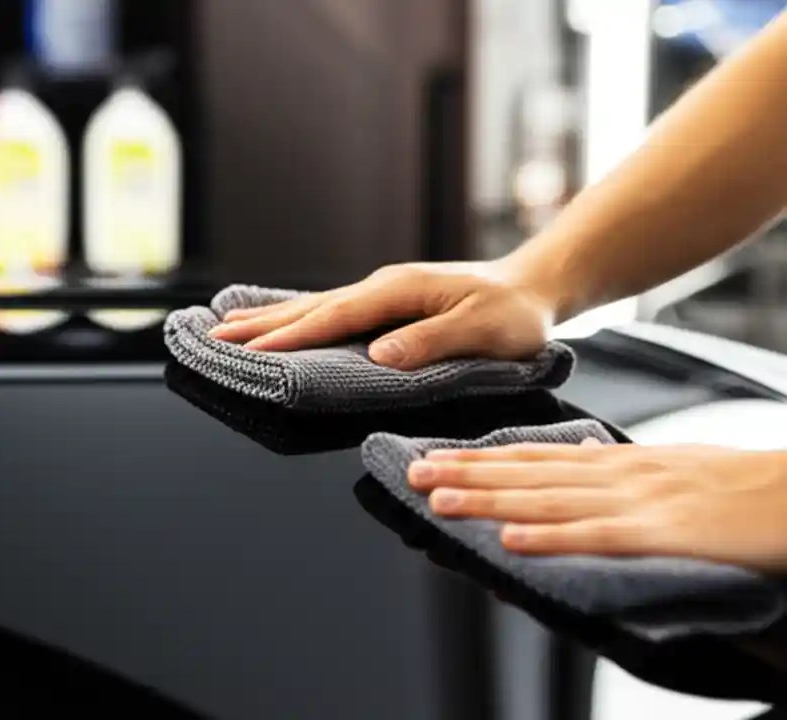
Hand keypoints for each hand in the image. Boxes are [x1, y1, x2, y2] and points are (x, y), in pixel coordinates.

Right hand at [207, 261, 555, 369]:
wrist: (533, 286)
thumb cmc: (514, 313)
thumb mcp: (485, 331)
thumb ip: (432, 342)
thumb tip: (379, 356)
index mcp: (400, 290)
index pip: (336, 317)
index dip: (292, 336)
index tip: (252, 350)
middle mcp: (382, 286)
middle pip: (310, 307)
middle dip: (260, 324)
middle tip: (214, 337)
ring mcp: (380, 292)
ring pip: (313, 306)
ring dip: (268, 319)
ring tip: (224, 327)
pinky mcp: (383, 303)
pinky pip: (328, 311)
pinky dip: (293, 317)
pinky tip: (273, 322)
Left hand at [407, 442, 786, 571]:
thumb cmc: (741, 486)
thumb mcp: (672, 466)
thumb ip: (620, 466)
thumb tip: (577, 457)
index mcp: (618, 462)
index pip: (535, 456)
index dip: (481, 457)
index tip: (437, 456)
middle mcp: (617, 475)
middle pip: (527, 473)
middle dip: (466, 473)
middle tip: (413, 470)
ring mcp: (637, 502)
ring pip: (547, 500)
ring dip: (489, 501)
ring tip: (439, 500)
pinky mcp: (661, 533)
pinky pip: (596, 537)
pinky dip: (550, 538)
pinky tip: (510, 541)